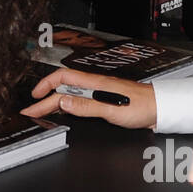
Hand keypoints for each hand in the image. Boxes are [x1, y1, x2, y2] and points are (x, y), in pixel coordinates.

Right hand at [23, 67, 156, 127]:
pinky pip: (81, 102)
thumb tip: (63, 102)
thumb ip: (86, 105)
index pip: (62, 79)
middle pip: (64, 88)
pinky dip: (68, 107)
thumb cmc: (141, 106)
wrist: (160, 109)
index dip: (45, 87)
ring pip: (71, 95)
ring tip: (43, 111)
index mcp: (94, 84)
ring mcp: (100, 94)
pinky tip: (66, 112)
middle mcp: (95, 87)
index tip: (34, 99)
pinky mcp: (106, 103)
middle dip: (45, 98)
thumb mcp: (110, 109)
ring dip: (55, 102)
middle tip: (32, 111)